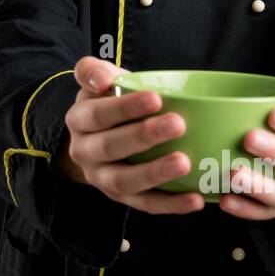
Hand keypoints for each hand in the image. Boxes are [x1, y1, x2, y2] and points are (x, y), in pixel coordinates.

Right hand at [54, 56, 205, 215]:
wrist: (97, 137)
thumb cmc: (108, 100)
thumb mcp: (98, 80)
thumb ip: (94, 71)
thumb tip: (103, 79)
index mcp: (79, 120)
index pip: (97, 115)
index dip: (125, 108)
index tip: (156, 98)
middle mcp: (84, 152)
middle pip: (110, 147)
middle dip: (144, 136)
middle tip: (178, 124)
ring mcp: (102, 178)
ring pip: (124, 181)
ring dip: (155, 173)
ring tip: (184, 162)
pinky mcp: (122, 198)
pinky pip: (145, 204)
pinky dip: (170, 204)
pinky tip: (195, 199)